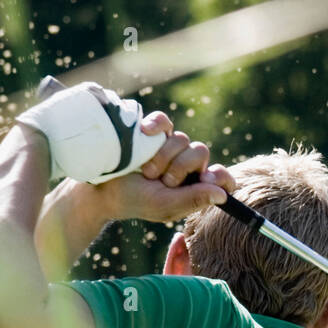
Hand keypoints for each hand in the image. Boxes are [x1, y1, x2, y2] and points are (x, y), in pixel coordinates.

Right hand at [90, 111, 236, 222]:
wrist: (105, 189)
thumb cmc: (136, 201)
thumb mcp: (166, 205)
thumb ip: (194, 199)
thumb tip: (222, 194)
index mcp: (195, 185)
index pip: (221, 177)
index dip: (220, 176)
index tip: (206, 178)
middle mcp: (186, 164)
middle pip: (201, 152)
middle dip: (181, 168)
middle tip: (163, 181)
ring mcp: (170, 146)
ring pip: (183, 139)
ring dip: (163, 157)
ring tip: (147, 171)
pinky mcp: (154, 131)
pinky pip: (164, 121)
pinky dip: (156, 126)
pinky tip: (144, 133)